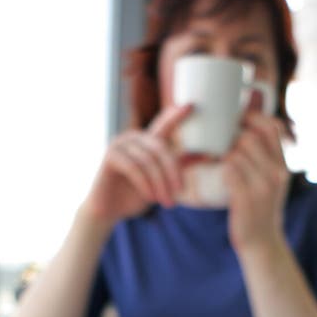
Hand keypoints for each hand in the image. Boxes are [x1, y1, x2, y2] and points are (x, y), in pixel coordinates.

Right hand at [83, 104, 191, 225]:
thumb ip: (179, 166)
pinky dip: (145, 184)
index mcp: (147, 140)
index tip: (192, 105)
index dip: (177, 115)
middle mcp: (133, 137)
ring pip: (149, 161)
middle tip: (179, 193)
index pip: (164, 124)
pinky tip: (150, 197)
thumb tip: (206, 155)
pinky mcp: (110, 155)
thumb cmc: (135, 195)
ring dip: (160, 184)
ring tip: (166, 202)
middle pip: (160, 148)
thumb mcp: (162, 181)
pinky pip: (134, 168)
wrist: (109, 210)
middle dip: (172, 172)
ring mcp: (120, 144)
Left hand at [223, 113, 289, 252]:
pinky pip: (228, 169)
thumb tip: (247, 133)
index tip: (235, 121)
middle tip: (216, 140)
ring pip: (237, 152)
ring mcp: (262, 187)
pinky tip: (210, 167)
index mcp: (282, 167)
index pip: (271, 128)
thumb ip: (266, 160)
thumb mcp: (272, 184)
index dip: (251, 118)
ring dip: (220, 151)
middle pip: (250, 137)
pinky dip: (217, 165)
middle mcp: (276, 174)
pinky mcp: (245, 198)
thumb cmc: (260, 212)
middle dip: (229, 135)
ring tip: (211, 154)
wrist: (262, 244)